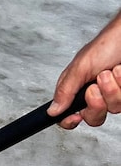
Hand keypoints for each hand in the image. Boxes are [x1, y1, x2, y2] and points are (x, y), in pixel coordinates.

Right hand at [49, 11, 120, 127]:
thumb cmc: (106, 45)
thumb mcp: (80, 67)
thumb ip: (65, 91)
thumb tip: (52, 110)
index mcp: (76, 89)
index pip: (67, 115)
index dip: (70, 120)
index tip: (75, 117)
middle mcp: (94, 94)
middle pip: (92, 118)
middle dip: (96, 103)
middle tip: (95, 87)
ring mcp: (112, 94)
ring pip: (113, 109)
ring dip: (112, 89)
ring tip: (110, 71)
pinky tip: (120, 72)